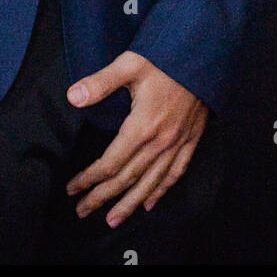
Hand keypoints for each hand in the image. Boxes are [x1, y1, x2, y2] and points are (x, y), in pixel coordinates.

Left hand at [65, 50, 208, 225]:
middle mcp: (160, 142)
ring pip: (150, 183)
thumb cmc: (164, 58)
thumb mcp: (129, 64)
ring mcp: (177, 144)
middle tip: (82, 211)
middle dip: (102, 197)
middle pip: (127, 178)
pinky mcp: (191, 141)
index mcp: (142, 126)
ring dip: (129, 204)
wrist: (203, 56)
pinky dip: (161, 191)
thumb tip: (72, 97)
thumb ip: (100, 82)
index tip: (73, 188)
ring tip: (112, 220)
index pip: (111, 163)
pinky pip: (175, 174)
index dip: (90, 178)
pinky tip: (149, 203)